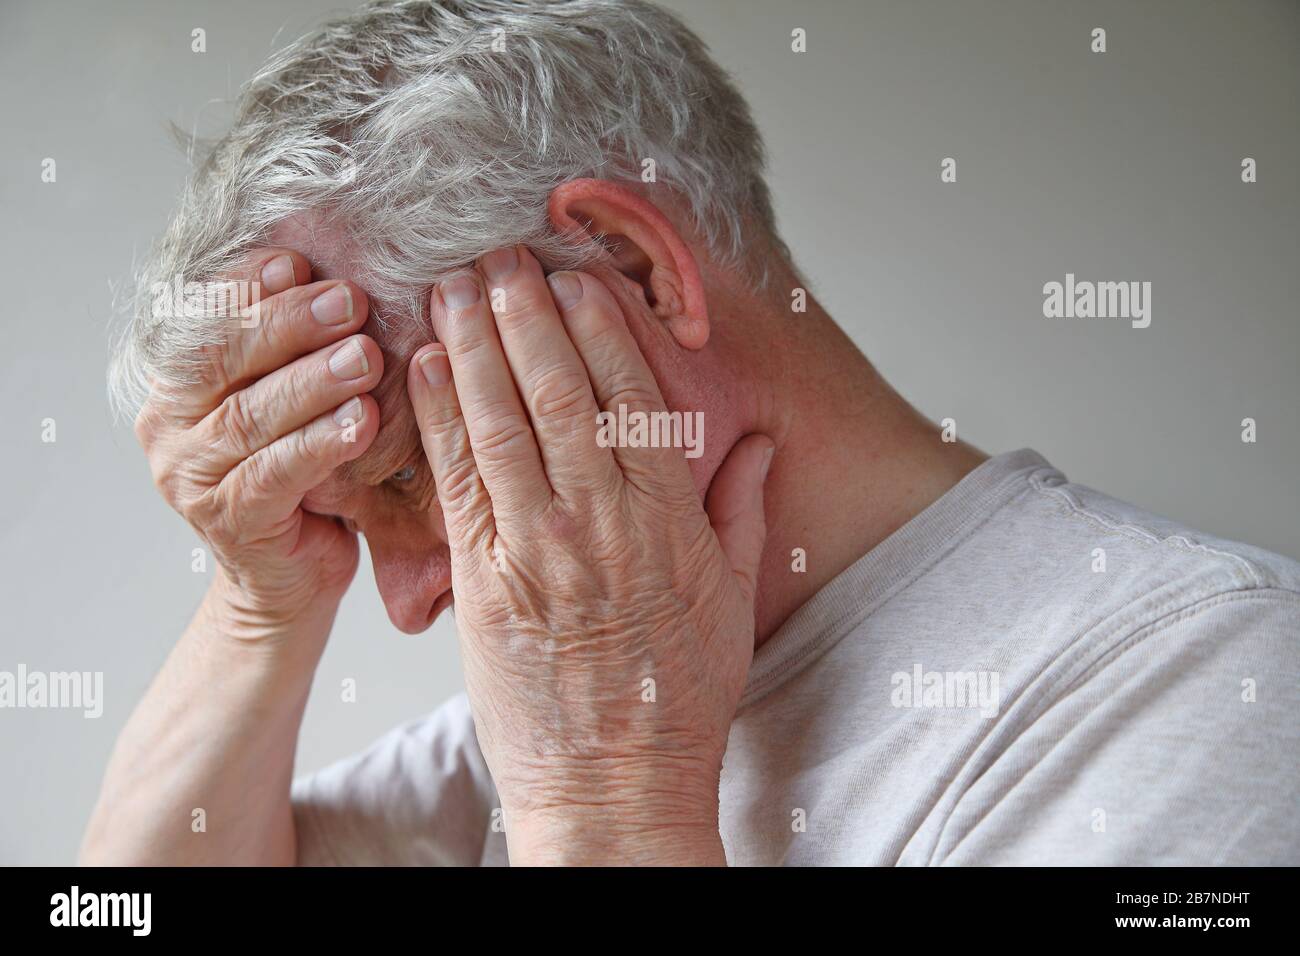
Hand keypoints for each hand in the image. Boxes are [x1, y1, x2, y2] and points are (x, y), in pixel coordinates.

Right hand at [135, 248, 381, 636]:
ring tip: (365, 357)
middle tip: (351, 301)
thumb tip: (336, 274)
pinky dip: (321, 443)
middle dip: (290, 325)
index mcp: (177, 384)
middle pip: (223, 360)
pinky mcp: (230, 521)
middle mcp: (170, 427)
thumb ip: (293, 351)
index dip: (249, 286)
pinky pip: (276, 472)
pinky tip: (363, 422)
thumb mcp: (291, 404)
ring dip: (313, 381)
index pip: (204, 319)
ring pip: (250, 415)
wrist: (290, 579)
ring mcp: (192, 478)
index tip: (300, 261)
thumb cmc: (301, 478)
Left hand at [407, 245, 772, 863]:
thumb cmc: (676, 699)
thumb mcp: (732, 601)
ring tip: (458, 285)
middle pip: (560, 391)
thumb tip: (762, 444)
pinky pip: (457, 482)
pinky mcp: (482, 581)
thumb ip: (743, 512)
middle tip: (505, 255)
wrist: (614, 787)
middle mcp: (600, 522)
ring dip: (475, 346)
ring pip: (502, 423)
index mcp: (666, 520)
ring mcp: (536, 549)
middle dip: (529, 314)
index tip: (581, 278)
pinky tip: (424, 367)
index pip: (632, 397)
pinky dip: (438, 417)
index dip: (602, 328)